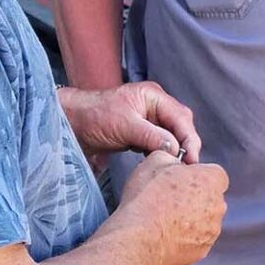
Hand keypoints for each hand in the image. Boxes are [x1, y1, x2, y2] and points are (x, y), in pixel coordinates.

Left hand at [59, 81, 201, 163]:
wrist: (72, 123)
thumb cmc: (94, 117)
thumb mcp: (125, 125)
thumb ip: (152, 135)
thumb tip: (175, 148)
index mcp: (153, 96)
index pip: (181, 117)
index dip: (189, 138)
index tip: (192, 159)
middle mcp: (155, 105)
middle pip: (181, 125)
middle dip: (186, 144)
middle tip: (188, 167)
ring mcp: (149, 119)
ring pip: (172, 136)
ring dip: (176, 150)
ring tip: (178, 168)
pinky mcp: (142, 133)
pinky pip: (160, 143)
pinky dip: (164, 153)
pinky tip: (163, 164)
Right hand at [115, 148, 227, 264]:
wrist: (139, 237)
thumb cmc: (147, 197)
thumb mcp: (154, 160)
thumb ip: (171, 156)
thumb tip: (172, 160)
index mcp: (211, 180)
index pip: (215, 173)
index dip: (198, 175)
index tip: (181, 179)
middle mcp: (218, 206)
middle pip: (212, 198)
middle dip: (196, 197)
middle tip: (170, 198)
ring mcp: (212, 231)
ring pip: (205, 220)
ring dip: (191, 218)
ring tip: (165, 218)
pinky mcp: (202, 251)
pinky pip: (197, 240)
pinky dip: (186, 237)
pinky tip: (166, 233)